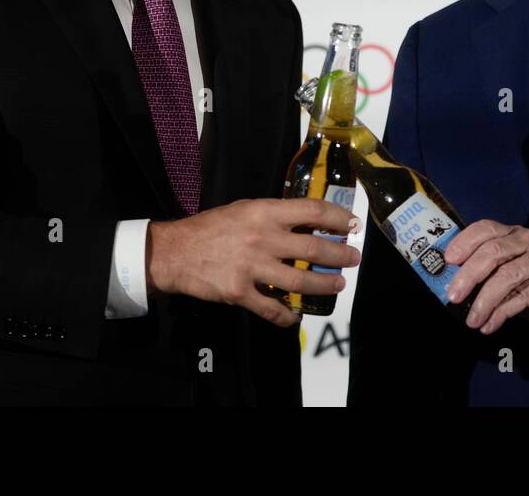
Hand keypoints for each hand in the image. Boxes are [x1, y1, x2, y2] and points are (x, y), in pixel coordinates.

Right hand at [146, 198, 360, 326]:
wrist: (175, 252)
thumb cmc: (212, 227)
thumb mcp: (244, 210)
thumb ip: (273, 215)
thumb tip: (308, 221)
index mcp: (264, 212)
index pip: (312, 211)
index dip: (337, 219)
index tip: (351, 226)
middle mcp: (262, 238)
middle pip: (313, 250)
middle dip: (339, 256)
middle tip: (353, 259)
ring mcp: (252, 267)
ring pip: (300, 282)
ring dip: (325, 286)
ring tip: (338, 285)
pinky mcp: (240, 292)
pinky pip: (272, 309)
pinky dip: (287, 317)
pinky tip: (296, 318)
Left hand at [444, 220, 528, 341]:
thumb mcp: (507, 279)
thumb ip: (487, 275)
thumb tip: (453, 286)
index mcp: (514, 234)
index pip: (486, 228)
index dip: (465, 242)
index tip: (448, 260)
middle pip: (493, 251)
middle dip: (469, 275)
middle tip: (453, 296)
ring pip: (507, 275)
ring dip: (485, 301)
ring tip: (472, 320)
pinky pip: (523, 296)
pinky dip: (503, 312)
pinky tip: (490, 325)